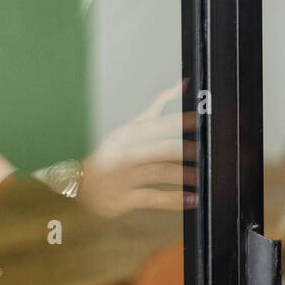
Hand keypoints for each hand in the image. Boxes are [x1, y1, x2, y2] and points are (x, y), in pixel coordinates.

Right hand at [79, 79, 198, 217]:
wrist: (79, 186)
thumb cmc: (110, 155)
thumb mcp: (128, 129)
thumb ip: (156, 109)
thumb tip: (183, 84)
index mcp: (129, 134)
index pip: (157, 124)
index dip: (180, 122)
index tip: (200, 119)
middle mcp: (125, 153)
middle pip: (160, 149)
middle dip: (185, 151)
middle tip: (205, 153)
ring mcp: (124, 177)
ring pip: (159, 172)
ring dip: (184, 176)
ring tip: (201, 177)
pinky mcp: (124, 199)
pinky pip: (154, 198)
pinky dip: (175, 199)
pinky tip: (192, 200)